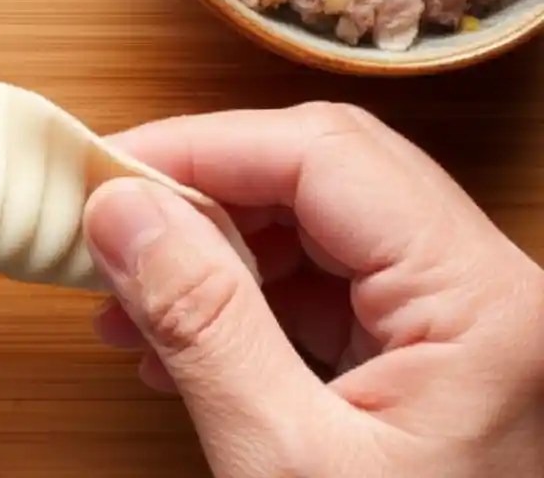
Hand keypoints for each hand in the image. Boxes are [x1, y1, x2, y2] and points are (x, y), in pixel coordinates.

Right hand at [84, 103, 543, 476]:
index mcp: (486, 304)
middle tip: (107, 217)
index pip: (325, 160)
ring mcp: (465, 324)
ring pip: (321, 229)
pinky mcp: (432, 357)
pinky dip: (243, 303)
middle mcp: (491, 292)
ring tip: (124, 296)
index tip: (103, 169)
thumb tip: (121, 210)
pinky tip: (172, 341)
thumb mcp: (283, 464)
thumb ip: (203, 323)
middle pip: (327, 177)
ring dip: (214, 250)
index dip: (201, 149)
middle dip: (204, 191)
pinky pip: (327, 290)